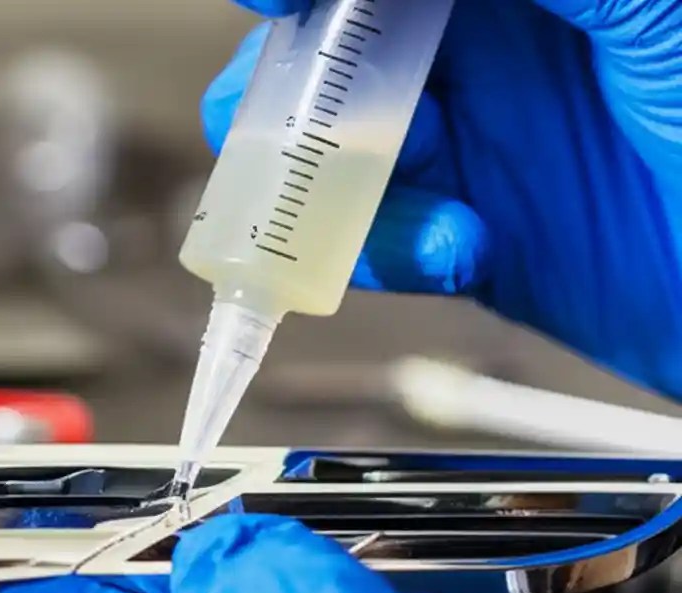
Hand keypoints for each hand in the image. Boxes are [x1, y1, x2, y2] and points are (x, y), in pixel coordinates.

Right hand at [205, 0, 681, 398]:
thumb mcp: (648, 11)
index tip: (271, 6)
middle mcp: (486, 48)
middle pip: (328, 44)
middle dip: (293, 79)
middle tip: (297, 111)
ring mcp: (469, 144)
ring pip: (327, 143)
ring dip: (326, 175)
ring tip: (387, 185)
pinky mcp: (462, 234)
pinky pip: (369, 236)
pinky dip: (384, 246)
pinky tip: (457, 247)